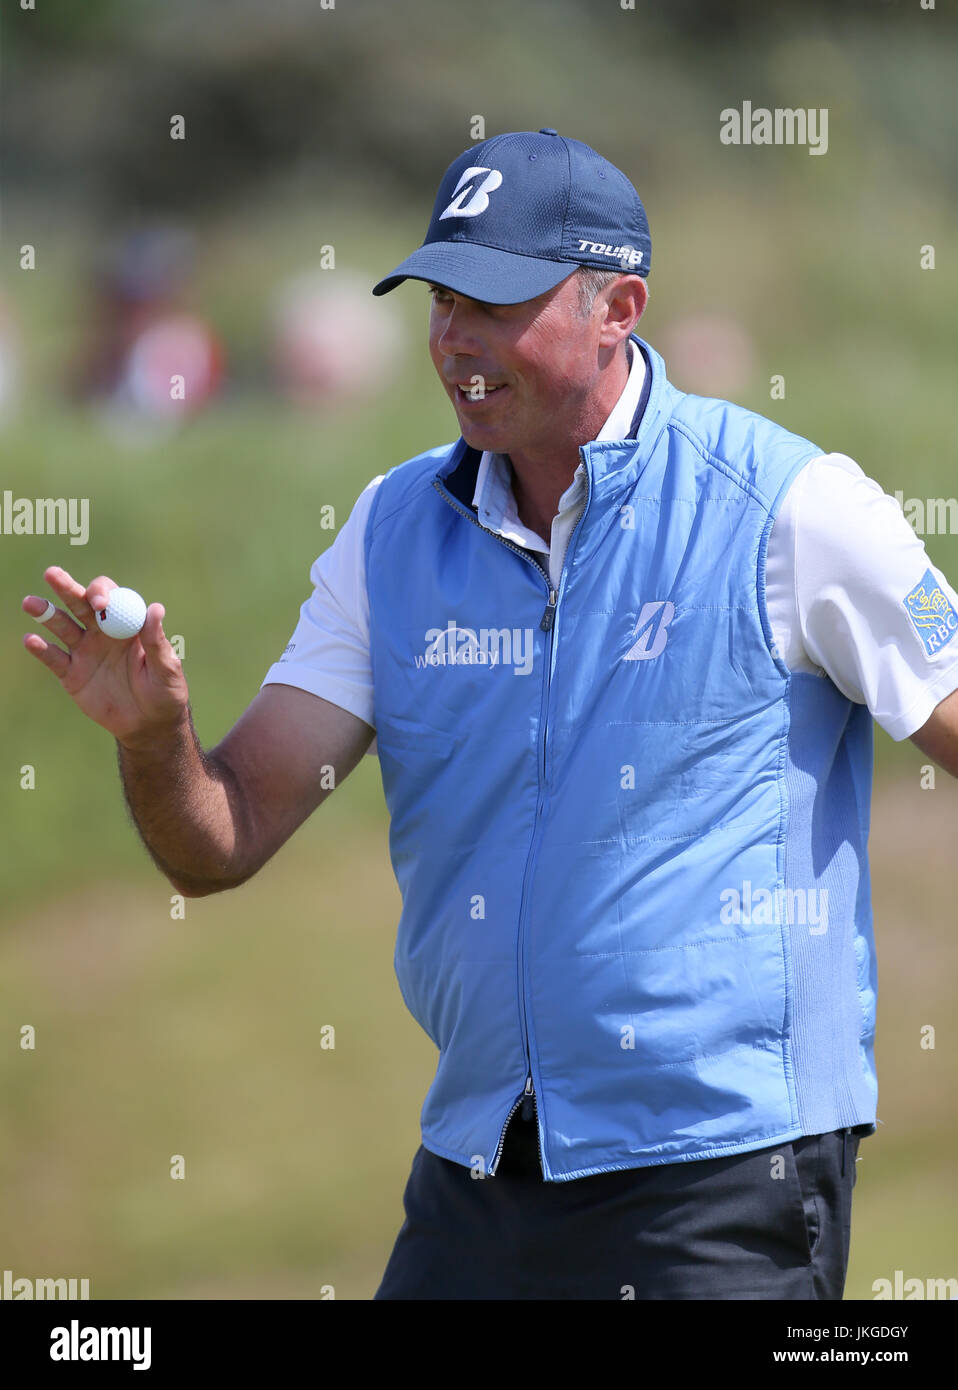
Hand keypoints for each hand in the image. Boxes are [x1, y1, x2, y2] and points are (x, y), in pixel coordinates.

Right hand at [21, 566, 190, 746]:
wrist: (148, 725)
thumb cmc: (165, 692)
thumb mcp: (167, 669)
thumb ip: (157, 642)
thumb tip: (155, 608)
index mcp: (127, 625)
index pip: (111, 598)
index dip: (103, 594)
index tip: (100, 604)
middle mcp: (102, 632)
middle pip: (80, 604)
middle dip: (67, 588)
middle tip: (52, 574)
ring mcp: (85, 651)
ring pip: (62, 626)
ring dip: (46, 613)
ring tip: (30, 603)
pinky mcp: (71, 673)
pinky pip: (54, 658)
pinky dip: (41, 649)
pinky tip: (30, 640)